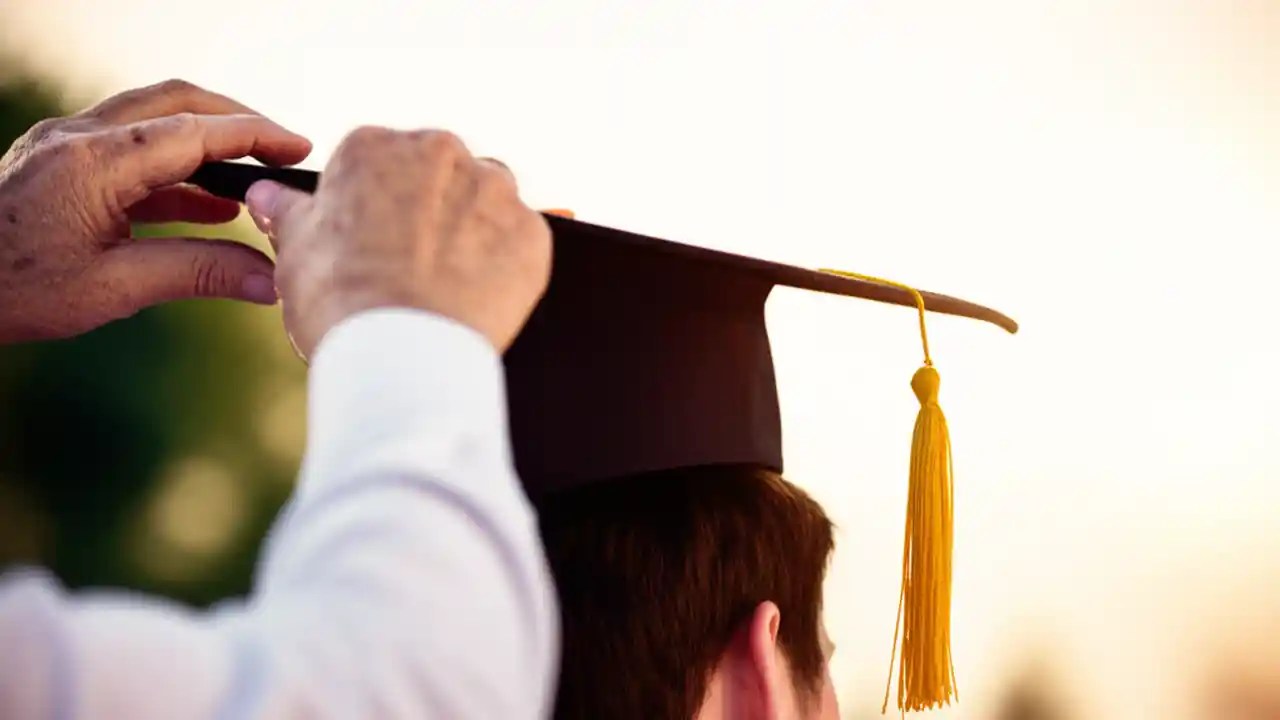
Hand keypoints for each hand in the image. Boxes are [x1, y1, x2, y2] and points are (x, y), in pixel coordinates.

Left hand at [0, 79, 311, 343]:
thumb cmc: (14, 291)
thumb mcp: (114, 289)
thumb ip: (198, 274)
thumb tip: (269, 282)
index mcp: (95, 163)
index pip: (195, 132)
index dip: (255, 136)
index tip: (300, 146)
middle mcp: (78, 137)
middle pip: (176, 102)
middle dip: (236, 121)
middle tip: (281, 149)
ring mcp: (64, 145)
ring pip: (153, 119)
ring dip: (206, 141)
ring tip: (252, 181)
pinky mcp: (57, 163)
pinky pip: (130, 150)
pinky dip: (176, 170)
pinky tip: (208, 207)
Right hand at [245, 127, 552, 358]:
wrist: (403, 355)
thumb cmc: (341, 303)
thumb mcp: (294, 253)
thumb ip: (287, 213)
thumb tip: (268, 195)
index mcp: (374, 147)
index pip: (380, 165)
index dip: (377, 208)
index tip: (377, 241)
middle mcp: (439, 153)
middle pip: (439, 175)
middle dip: (429, 211)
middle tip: (411, 265)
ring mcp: (493, 191)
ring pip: (486, 200)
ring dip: (473, 229)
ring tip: (449, 281)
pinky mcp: (532, 233)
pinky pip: (523, 239)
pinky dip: (507, 263)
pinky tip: (480, 294)